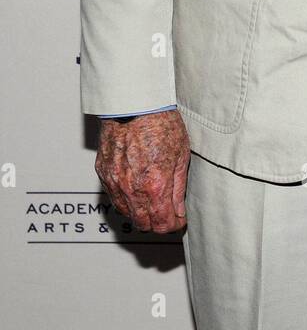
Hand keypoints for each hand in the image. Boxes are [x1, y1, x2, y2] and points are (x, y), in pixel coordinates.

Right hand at [95, 111, 189, 233]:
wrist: (135, 104)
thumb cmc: (160, 123)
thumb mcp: (180, 156)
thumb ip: (178, 189)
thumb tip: (179, 211)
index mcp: (155, 186)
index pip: (162, 225)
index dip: (173, 225)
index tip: (178, 220)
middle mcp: (131, 189)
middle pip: (143, 224)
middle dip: (157, 222)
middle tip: (167, 212)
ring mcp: (115, 182)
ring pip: (126, 213)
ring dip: (140, 211)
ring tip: (152, 197)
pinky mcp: (103, 173)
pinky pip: (114, 196)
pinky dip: (125, 198)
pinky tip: (136, 186)